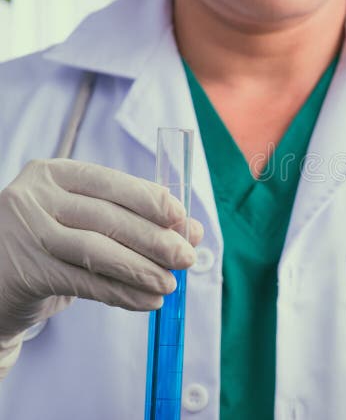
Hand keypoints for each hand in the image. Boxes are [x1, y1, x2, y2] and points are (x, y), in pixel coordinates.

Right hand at [0, 159, 202, 376]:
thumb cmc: (54, 246)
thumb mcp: (88, 222)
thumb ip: (135, 220)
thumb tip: (192, 231)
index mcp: (54, 174)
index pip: (110, 183)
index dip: (149, 199)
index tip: (182, 217)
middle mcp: (33, 197)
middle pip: (107, 218)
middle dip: (155, 239)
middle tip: (187, 258)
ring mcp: (24, 233)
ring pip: (97, 251)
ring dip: (141, 270)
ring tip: (170, 284)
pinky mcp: (23, 271)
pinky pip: (84, 282)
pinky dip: (121, 293)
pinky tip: (147, 302)